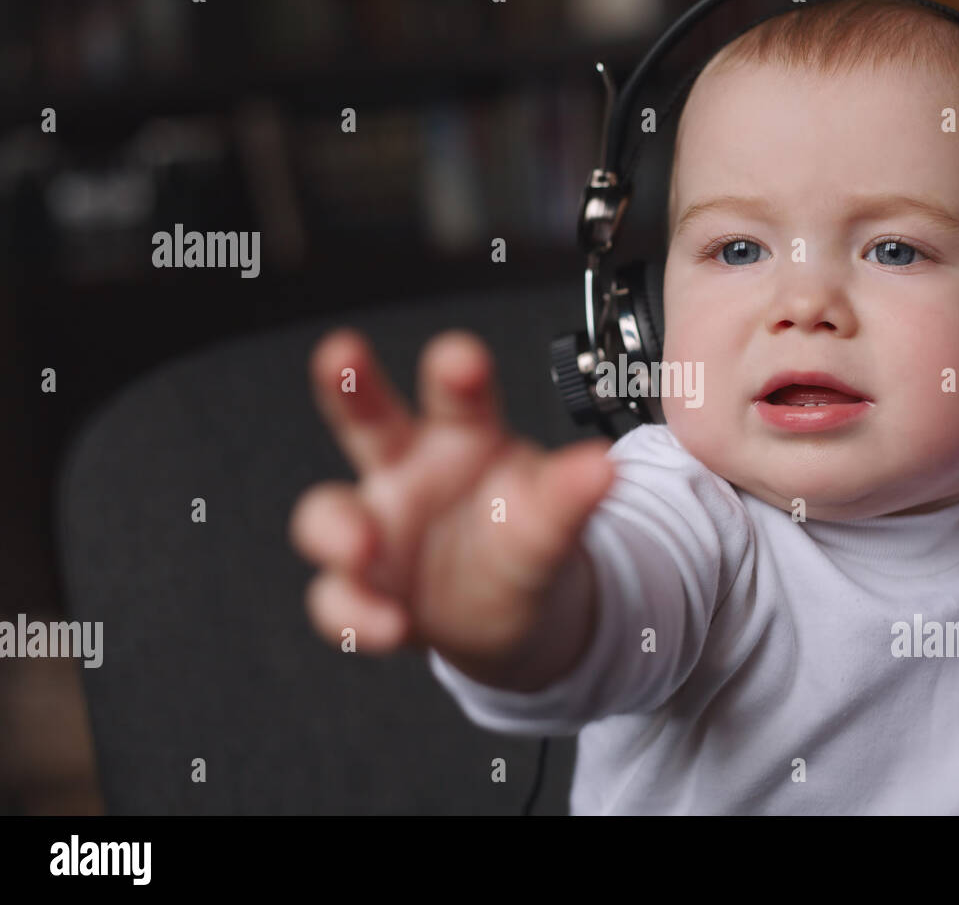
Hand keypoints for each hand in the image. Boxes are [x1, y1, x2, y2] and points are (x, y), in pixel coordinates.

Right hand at [289, 327, 614, 678]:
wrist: (509, 613)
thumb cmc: (521, 539)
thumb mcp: (551, 518)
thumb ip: (571, 494)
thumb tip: (605, 467)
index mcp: (462, 438)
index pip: (455, 393)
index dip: (453, 372)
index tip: (462, 359)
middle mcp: (407, 471)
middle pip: (366, 419)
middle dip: (349, 386)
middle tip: (342, 358)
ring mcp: (375, 528)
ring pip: (329, 514)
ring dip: (338, 529)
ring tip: (363, 548)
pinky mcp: (361, 588)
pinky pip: (338, 598)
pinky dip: (356, 613)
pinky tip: (389, 625)